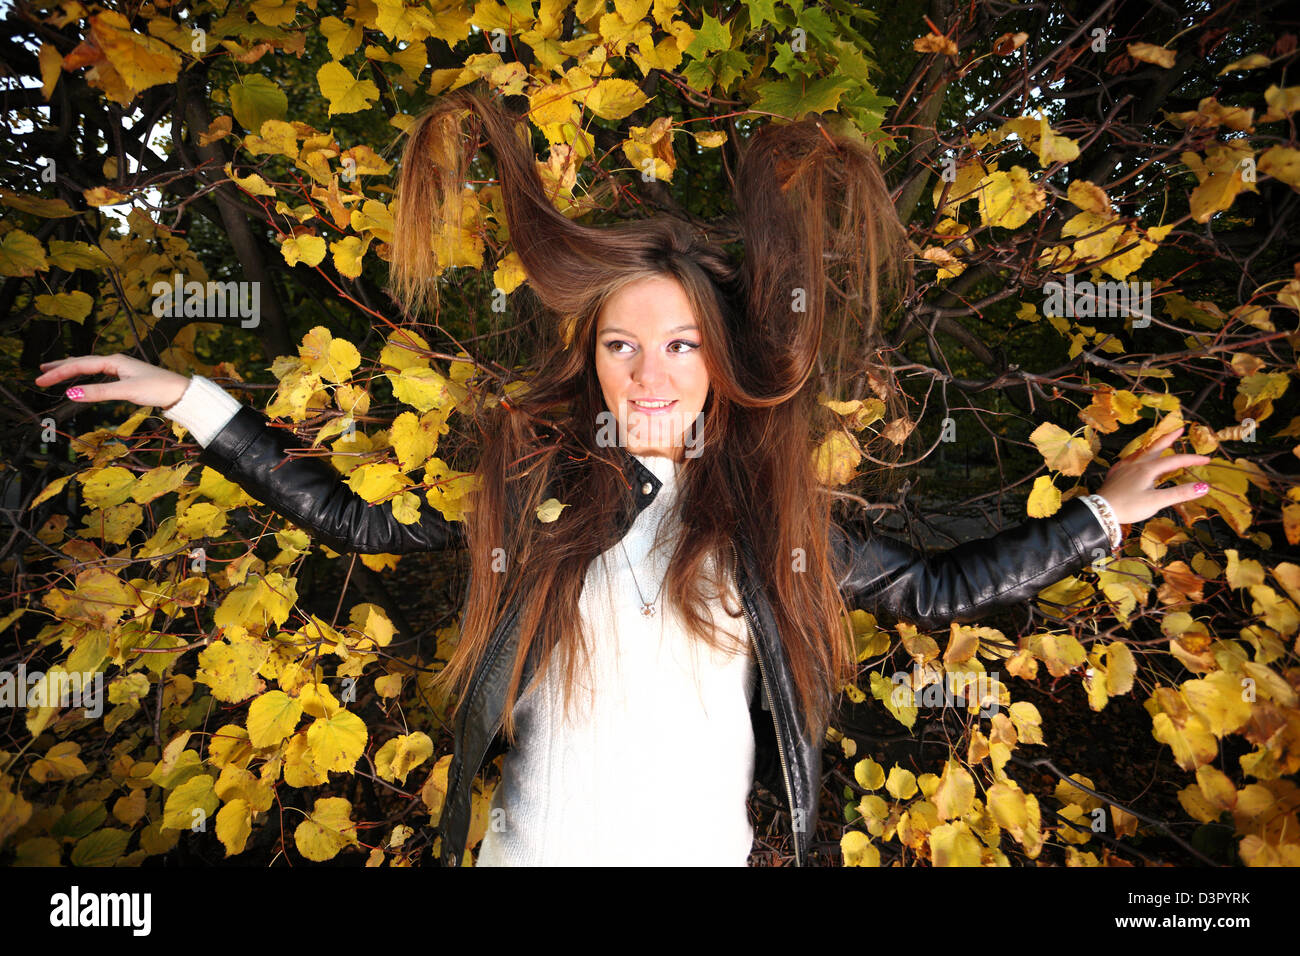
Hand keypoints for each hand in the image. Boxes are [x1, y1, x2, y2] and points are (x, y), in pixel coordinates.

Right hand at [35, 353, 190, 410]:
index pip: (80, 365)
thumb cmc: (158, 388)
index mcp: (114, 361)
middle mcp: (116, 362)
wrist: (181, 393)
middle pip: (82, 363)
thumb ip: (99, 393)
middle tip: (40, 374)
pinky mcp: (126, 378)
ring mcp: (121, 369)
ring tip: (53, 373)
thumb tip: (71, 394)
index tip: (41, 379)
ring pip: (89, 367)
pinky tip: (81, 380)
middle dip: (60, 368)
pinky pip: (98, 374)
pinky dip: (85, 376)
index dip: (59, 372)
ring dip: (71, 370)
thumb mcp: (126, 391)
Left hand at [1094, 425, 1211, 524]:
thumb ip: (1180, 493)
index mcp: (1148, 469)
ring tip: (1160, 442)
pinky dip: (1138, 455)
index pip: (1175, 460)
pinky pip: (1129, 459)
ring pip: (1141, 451)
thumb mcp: (1156, 502)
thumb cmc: (1129, 507)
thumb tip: (1203, 487)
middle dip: (1169, 438)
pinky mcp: (1115, 474)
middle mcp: (1136, 464)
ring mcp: (1124, 467)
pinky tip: (1135, 459)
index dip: (1192, 459)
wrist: (1100, 511)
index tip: (1207, 459)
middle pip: (1156, 447)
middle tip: (1179, 429)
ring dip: (1153, 446)